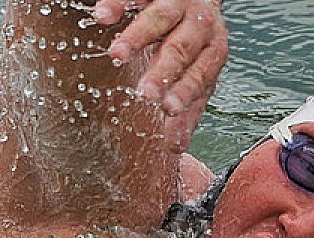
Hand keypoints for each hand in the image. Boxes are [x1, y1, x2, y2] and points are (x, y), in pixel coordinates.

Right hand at [94, 0, 227, 152]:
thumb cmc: (191, 37)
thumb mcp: (197, 69)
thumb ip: (187, 106)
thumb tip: (175, 147)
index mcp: (211, 50)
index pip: (200, 74)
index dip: (185, 92)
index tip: (167, 110)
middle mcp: (198, 24)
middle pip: (181, 49)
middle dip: (163, 72)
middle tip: (145, 93)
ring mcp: (176, 1)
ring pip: (160, 18)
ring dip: (138, 37)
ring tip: (116, 55)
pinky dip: (119, 3)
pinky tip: (103, 15)